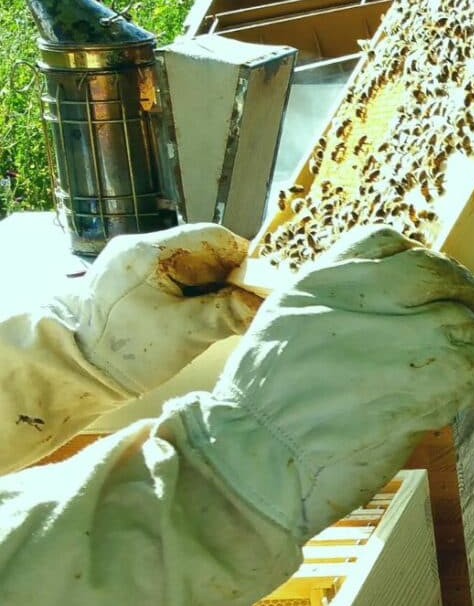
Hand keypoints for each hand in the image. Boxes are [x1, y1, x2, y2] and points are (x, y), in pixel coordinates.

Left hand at [74, 224, 261, 394]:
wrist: (74, 367)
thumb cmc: (125, 351)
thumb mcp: (184, 333)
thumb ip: (228, 313)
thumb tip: (267, 302)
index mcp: (151, 250)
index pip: (216, 238)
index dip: (245, 261)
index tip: (260, 289)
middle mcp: (141, 246)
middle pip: (206, 251)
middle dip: (230, 278)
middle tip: (242, 309)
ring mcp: (134, 262)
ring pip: (194, 266)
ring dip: (213, 289)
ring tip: (217, 317)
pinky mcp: (132, 280)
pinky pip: (177, 278)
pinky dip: (194, 295)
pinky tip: (196, 317)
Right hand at [172, 226, 473, 539]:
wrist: (250, 458)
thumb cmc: (262, 412)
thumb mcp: (287, 329)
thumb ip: (341, 312)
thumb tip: (402, 316)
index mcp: (321, 280)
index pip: (387, 241)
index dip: (422, 259)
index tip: (436, 286)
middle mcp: (358, 298)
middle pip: (438, 274)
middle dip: (467, 296)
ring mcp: (395, 337)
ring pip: (464, 324)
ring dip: (471, 348)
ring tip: (460, 372)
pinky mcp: (424, 383)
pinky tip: (454, 403)